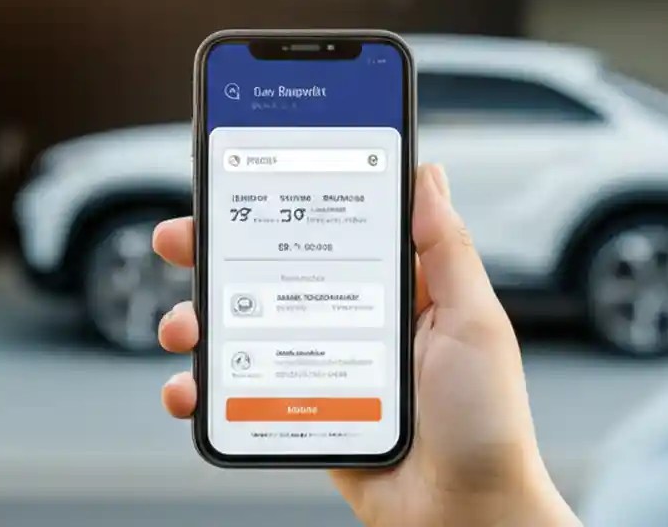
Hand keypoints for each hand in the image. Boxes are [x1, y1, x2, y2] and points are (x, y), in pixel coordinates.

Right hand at [153, 164, 579, 526]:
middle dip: (221, 253)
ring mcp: (326, 369)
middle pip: (276, 273)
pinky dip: (206, 391)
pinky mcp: (305, 415)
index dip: (286, 203)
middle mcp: (357, 322)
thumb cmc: (486, 422)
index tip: (242, 180)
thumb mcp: (475, 321)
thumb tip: (427, 175)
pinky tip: (189, 389)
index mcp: (399, 290)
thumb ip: (446, 249)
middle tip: (182, 240)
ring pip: (248, 331)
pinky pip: (245, 393)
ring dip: (201, 321)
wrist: (466, 514)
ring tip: (180, 325)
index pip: (333, 229)